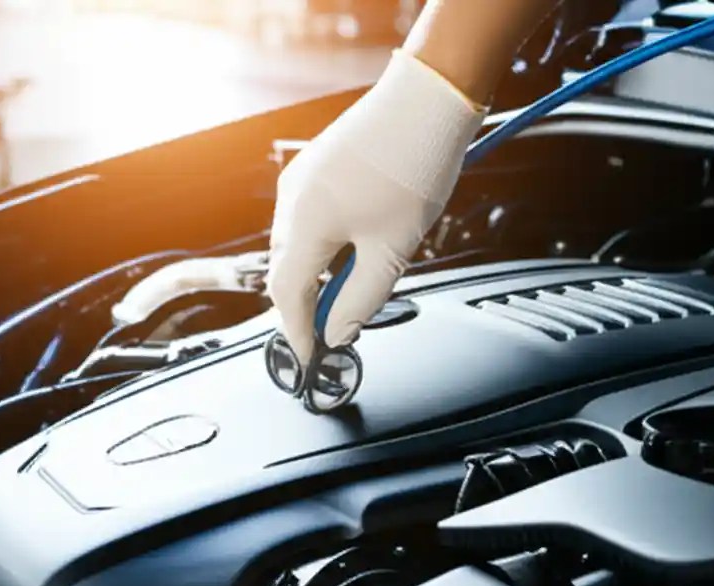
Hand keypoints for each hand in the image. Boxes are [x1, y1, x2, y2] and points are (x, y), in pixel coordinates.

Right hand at [265, 51, 486, 363]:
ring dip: (320, 274)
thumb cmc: (414, 168)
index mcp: (302, 225)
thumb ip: (360, 300)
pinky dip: (325, 246)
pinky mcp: (317, 167)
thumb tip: (337, 333)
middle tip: (340, 329)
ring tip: (356, 289)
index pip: (286, 295)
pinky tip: (357, 249)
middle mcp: (291, 200)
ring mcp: (302, 180)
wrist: (428, 99)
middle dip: (308, 304)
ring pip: (298, 244)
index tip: (310, 358)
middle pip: (287, 270)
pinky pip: (309, 219)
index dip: (297, 332)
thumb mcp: (392, 251)